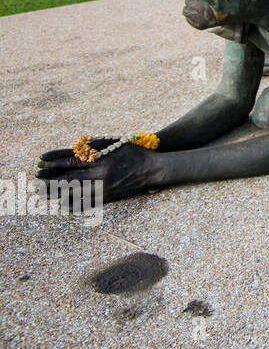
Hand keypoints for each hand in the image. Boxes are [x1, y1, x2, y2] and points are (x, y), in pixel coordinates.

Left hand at [37, 143, 158, 203]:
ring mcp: (104, 188)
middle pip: (68, 179)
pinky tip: (60, 204)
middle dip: (49, 179)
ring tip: (41, 192)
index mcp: (101, 160)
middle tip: (35, 180)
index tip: (40, 163)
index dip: (53, 163)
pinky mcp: (108, 197)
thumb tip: (71, 150)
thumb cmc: (133, 153)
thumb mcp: (113, 144)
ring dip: (55, 193)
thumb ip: (93, 147)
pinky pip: (86, 203)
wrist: (153, 169)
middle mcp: (101, 175)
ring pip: (74, 193)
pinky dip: (71, 204)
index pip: (71, 162)